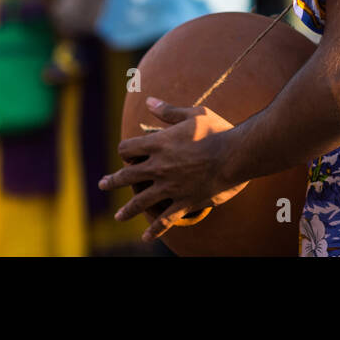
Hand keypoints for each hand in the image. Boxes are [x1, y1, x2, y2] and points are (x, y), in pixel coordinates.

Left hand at [99, 97, 248, 241]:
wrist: (237, 154)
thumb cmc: (217, 130)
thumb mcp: (193, 114)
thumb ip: (168, 111)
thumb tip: (149, 101)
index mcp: (159, 144)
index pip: (127, 149)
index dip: (125, 150)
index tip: (127, 153)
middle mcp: (159, 167)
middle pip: (126, 176)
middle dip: (112, 181)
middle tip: (102, 184)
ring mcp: (170, 186)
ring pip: (140, 201)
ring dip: (127, 210)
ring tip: (118, 216)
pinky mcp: (183, 201)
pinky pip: (164, 219)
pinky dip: (155, 230)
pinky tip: (146, 237)